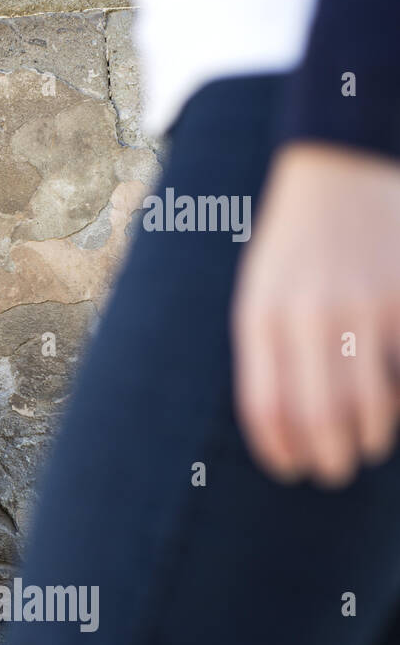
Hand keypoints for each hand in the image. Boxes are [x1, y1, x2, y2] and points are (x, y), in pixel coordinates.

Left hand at [233, 141, 399, 487]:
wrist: (339, 172)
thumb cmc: (293, 247)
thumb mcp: (258, 293)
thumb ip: (266, 352)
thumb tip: (281, 426)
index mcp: (259, 317)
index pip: (264, 407)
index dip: (278, 451)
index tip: (290, 470)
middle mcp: (305, 315)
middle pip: (319, 415)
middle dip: (327, 458)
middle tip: (332, 472)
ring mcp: (359, 306)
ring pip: (370, 403)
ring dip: (369, 440)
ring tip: (364, 448)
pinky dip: (399, 402)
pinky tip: (392, 408)